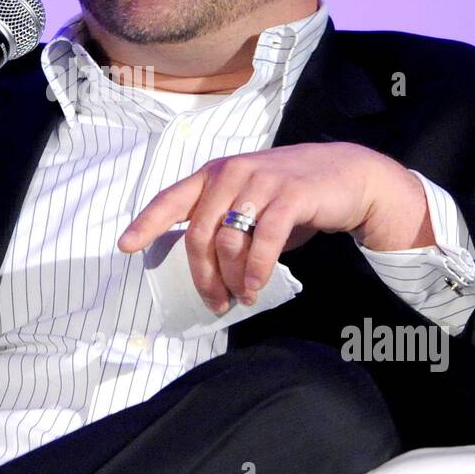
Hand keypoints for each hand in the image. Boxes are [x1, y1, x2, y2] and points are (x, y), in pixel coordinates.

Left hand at [116, 143, 430, 313]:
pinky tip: (255, 287)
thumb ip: (225, 222)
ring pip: (228, 239)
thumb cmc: (291, 196)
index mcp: (215, 174)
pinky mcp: (290, 195)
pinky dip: (255, 270)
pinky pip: (263, 240)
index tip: (125, 246)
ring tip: (240, 297)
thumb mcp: (250, 201)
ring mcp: (261, 181)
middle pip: (199, 232)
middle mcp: (232, 172)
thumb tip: (204, 268)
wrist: (349, 176)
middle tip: (214, 301)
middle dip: (202, 274)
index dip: (146, 223)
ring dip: (231, 277)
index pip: (171, 198)